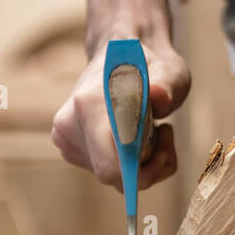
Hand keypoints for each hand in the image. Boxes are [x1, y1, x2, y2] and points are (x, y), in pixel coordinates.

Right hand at [50, 32, 189, 190]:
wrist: (119, 57)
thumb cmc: (148, 66)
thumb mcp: (169, 70)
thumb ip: (166, 84)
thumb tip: (158, 95)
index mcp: (88, 104)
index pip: (111, 166)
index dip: (144, 170)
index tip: (164, 148)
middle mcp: (69, 124)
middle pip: (112, 176)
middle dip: (145, 166)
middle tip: (164, 135)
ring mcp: (65, 139)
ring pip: (113, 177)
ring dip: (142, 162)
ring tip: (153, 129)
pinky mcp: (69, 148)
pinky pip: (107, 171)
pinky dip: (130, 162)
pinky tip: (136, 136)